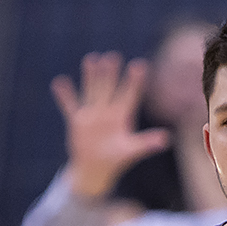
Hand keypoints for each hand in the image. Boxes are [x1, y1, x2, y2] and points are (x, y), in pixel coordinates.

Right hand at [51, 52, 170, 198]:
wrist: (95, 169)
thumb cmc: (117, 159)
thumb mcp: (132, 150)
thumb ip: (147, 143)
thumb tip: (167, 138)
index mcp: (122, 116)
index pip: (130, 95)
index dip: (135, 82)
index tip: (140, 65)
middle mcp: (107, 112)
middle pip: (109, 89)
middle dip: (111, 74)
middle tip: (113, 56)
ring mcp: (91, 115)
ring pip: (91, 91)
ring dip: (90, 77)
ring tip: (91, 58)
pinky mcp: (77, 122)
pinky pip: (69, 107)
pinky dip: (65, 96)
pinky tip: (59, 82)